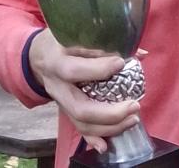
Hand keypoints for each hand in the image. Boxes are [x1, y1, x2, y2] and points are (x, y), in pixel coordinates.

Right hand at [27, 29, 139, 152]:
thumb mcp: (76, 34)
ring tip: (132, 119)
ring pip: (80, 122)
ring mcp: (60, 101)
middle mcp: (57, 86)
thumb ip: (105, 41)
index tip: (121, 63)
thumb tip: (140, 55)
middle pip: (79, 107)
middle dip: (109, 112)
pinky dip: (92, 138)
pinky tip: (105, 145)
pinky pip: (77, 128)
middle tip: (134, 105)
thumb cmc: (61, 41)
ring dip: (108, 126)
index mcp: (57, 62)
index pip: (75, 70)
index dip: (98, 69)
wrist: (38, 56)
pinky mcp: (64, 110)